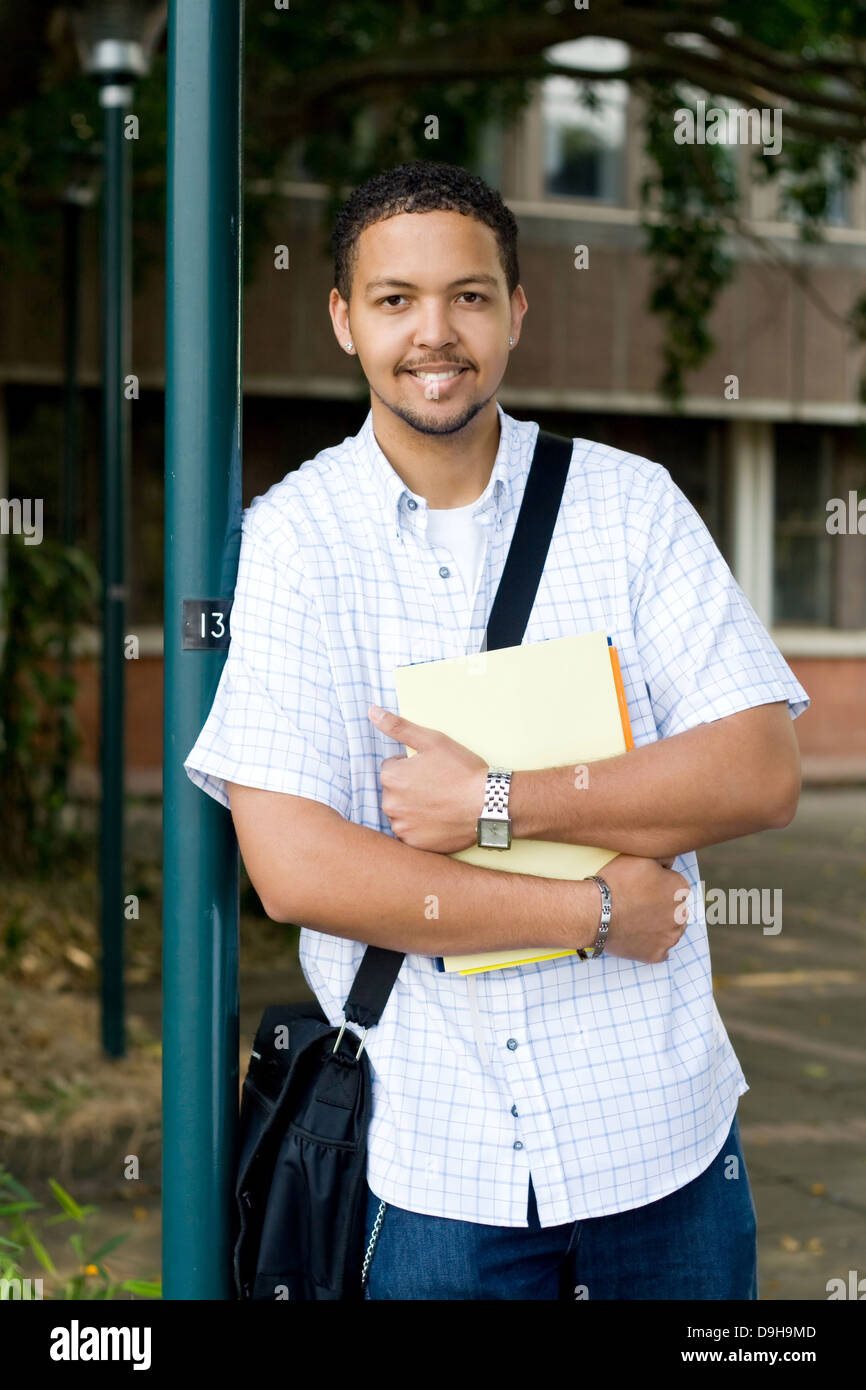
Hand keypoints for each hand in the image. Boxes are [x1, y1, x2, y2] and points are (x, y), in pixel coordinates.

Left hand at [368, 705, 487, 852]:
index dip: (411, 767)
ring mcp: (402, 826)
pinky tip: (439, 820)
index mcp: (391, 777)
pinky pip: (410, 833)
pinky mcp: (414, 843)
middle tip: (437, 787)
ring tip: (440, 804)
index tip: (431, 770)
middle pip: (394, 792)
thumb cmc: (462, 770)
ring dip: (413, 809)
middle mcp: (390, 803)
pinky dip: (421, 828)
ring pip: (401, 813)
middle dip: (409, 788)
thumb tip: (371, 711)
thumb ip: (398, 726)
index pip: (391, 769)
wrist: (489, 804)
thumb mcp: (432, 740)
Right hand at [592, 854, 690, 964]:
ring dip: (657, 926)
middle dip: (661, 906)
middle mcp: (682, 914)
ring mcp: (670, 937)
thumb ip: (664, 857)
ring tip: (634, 920)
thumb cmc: (615, 881)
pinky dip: (650, 944)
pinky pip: (660, 950)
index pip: (674, 885)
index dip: (657, 884)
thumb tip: (671, 861)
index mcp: (681, 889)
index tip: (642, 887)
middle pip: (674, 909)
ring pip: (669, 930)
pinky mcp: (657, 955)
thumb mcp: (642, 856)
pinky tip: (636, 935)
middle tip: (637, 903)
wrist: (594, 911)